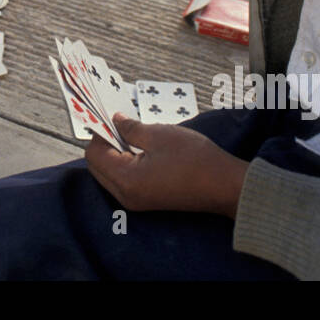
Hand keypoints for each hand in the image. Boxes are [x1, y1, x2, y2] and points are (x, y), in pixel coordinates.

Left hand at [85, 113, 249, 216]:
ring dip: (114, 153)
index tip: (111, 117)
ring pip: (109, 174)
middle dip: (104, 143)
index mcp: (126, 180)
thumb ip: (130, 128)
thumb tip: (114, 120)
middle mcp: (126, 196)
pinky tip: (140, 148)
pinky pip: (124, 181)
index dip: (99, 132)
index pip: (94, 154)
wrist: (226, 186)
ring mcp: (136, 202)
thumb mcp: (159, 135)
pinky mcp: (147, 201)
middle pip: (97, 166)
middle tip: (120, 124)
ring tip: (131, 134)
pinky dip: (125, 163)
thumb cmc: (195, 158)